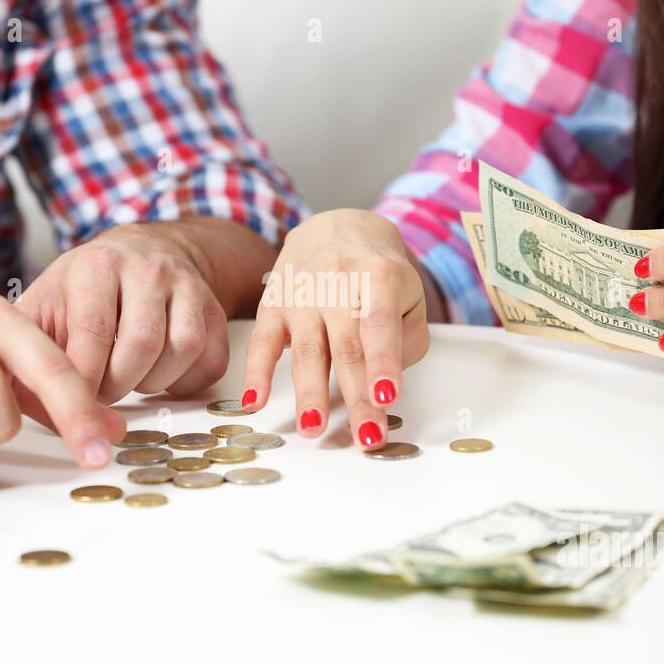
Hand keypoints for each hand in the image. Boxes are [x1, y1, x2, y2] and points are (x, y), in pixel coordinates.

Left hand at [16, 221, 230, 405]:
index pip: (93, 332)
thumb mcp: (44, 302)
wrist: (144, 252)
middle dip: (116, 385)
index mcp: (98, 266)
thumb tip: (11, 402)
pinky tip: (158, 373)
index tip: (71, 396)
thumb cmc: (86, 287)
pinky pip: (209, 361)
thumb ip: (25, 348)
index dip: (82, 378)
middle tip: (100, 391)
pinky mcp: (215, 309)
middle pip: (141, 346)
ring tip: (127, 379)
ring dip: (150, 383)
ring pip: (180, 352)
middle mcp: (148, 269)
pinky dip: (183, 382)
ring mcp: (188, 286)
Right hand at [241, 209, 431, 447]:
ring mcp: (302, 294)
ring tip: (313, 428)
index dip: (383, 362)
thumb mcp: (409, 294)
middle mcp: (338, 282)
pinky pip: (262, 342)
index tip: (386, 397)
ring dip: (310, 394)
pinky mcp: (274, 303)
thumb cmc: (377, 271)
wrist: (337, 227)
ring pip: (307, 350)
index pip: (380, 325)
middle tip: (366, 436)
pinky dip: (256, 373)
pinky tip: (254, 401)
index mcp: (379, 276)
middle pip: (347, 348)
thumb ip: (406, 339)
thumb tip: (383, 385)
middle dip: (357, 398)